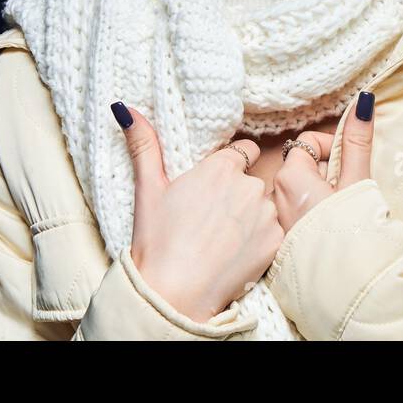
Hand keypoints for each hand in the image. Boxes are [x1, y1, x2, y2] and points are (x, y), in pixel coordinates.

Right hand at [112, 100, 283, 322]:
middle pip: (253, 180)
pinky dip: (261, 240)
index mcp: (221, 167)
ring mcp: (265, 213)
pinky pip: (274, 231)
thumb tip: (126, 109)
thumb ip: (144, 145)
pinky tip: (237, 253)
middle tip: (213, 219)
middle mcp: (249, 185)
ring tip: (224, 239)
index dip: (232, 167)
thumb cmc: (158, 241)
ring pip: (265, 206)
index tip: (218, 186)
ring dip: (252, 217)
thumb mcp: (148, 189)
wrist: (174, 293)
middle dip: (239, 195)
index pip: (244, 151)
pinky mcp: (276, 239)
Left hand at [272, 92, 374, 232]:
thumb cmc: (351, 228)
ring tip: (337, 212)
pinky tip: (325, 229)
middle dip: (324, 174)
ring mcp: (275, 220)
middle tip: (345, 192)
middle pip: (301, 168)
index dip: (331, 148)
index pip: (307, 144)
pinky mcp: (279, 241)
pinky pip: (293, 215)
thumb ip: (357, 140)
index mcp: (291, 176)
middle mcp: (275, 196)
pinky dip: (309, 214)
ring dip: (316, 195)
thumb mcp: (358, 179)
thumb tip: (362, 102)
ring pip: (296, 192)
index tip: (347, 165)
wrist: (344, 280)